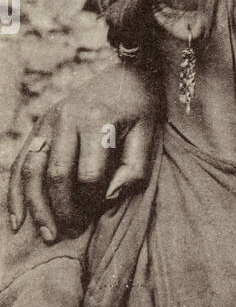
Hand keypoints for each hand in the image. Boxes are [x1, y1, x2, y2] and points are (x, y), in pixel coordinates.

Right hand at [7, 66, 159, 239]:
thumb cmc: (142, 109)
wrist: (128, 72)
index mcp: (96, 121)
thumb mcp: (150, 134)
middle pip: (56, 175)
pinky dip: (15, 192)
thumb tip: (108, 198)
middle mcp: (66, 119)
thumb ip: (135, 168)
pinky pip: (20, 163)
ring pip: (31, 171)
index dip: (95, 201)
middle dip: (63, 210)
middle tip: (72, 232)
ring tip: (47, 235)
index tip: (102, 211)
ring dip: (36, 207)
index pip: (89, 174)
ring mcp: (48, 122)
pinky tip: (16, 219)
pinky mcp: (39, 127)